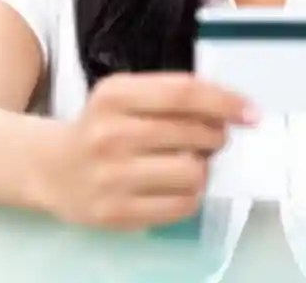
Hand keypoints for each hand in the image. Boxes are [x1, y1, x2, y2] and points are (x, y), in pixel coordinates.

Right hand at [41, 72, 256, 230]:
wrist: (54, 169)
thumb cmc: (103, 127)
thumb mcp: (126, 96)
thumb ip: (171, 95)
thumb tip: (232, 111)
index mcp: (113, 94)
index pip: (183, 93)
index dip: (224, 102)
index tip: (251, 112)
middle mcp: (109, 134)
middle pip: (192, 133)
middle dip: (216, 136)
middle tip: (212, 139)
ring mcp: (111, 176)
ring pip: (192, 173)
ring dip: (203, 168)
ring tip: (191, 163)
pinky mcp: (116, 212)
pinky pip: (181, 205)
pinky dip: (191, 195)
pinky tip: (177, 185)